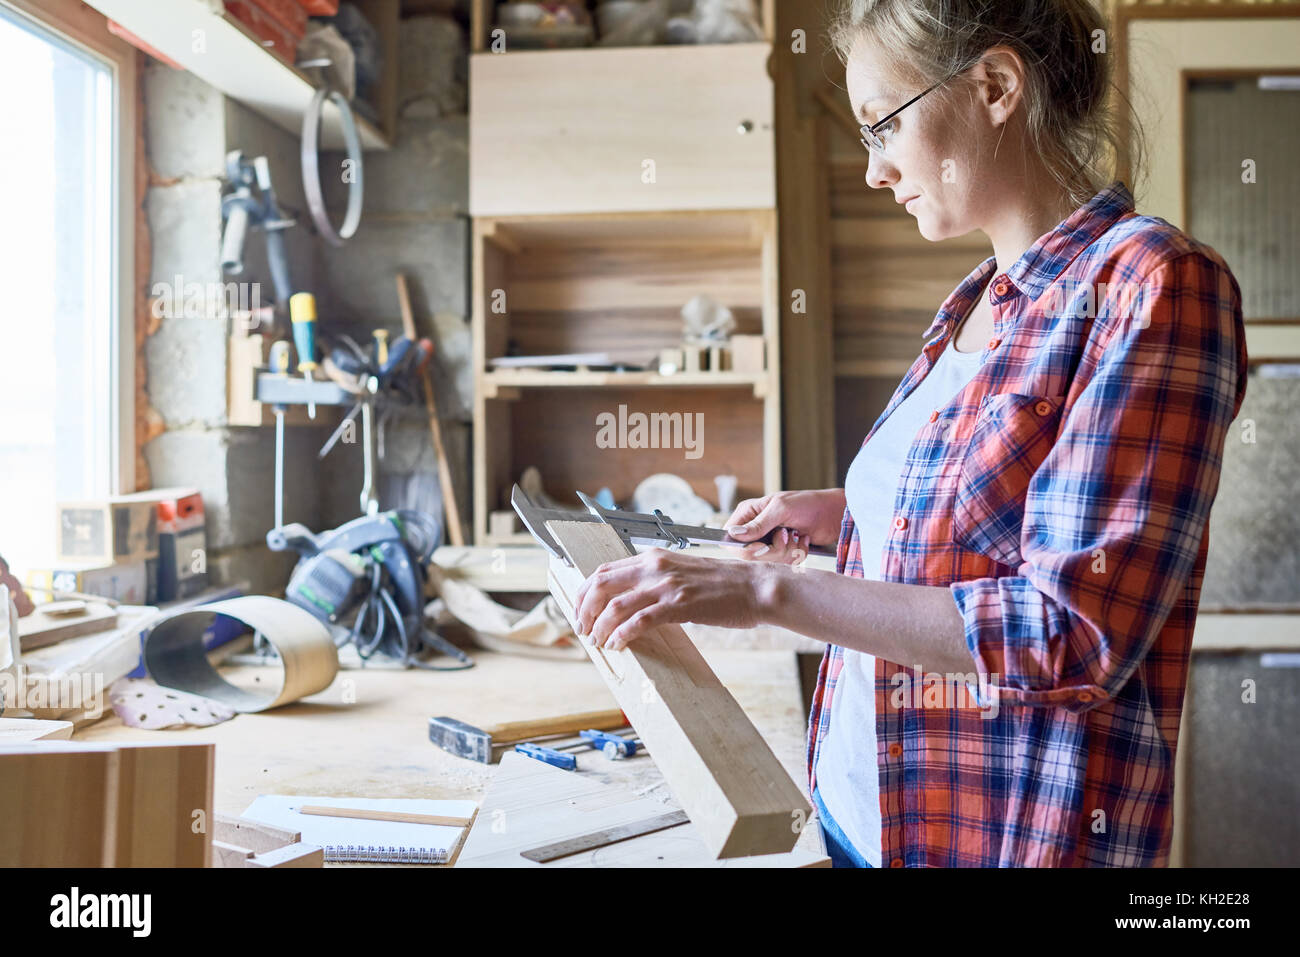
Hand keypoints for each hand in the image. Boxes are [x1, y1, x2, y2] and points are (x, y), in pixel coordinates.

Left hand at [573, 548, 761, 650]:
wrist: (756, 587)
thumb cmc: (724, 584)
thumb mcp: (683, 573)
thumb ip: (657, 580)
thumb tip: (633, 601)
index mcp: (653, 557)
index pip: (604, 571)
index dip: (584, 593)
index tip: (579, 611)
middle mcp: (655, 566)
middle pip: (601, 585)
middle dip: (584, 610)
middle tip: (582, 630)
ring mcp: (666, 585)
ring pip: (615, 605)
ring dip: (600, 627)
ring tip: (597, 642)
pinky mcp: (679, 604)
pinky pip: (639, 621)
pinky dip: (622, 635)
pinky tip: (618, 645)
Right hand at [723, 489, 844, 563]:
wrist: (833, 513)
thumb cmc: (807, 503)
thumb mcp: (781, 509)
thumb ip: (758, 524)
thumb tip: (734, 533)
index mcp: (748, 514)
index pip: (731, 538)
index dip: (743, 548)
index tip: (761, 547)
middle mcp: (756, 528)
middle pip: (750, 554)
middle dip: (772, 549)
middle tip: (786, 535)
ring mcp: (770, 541)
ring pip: (768, 561)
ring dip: (787, 551)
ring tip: (797, 535)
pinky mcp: (783, 550)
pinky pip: (783, 563)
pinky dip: (797, 554)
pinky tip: (803, 540)